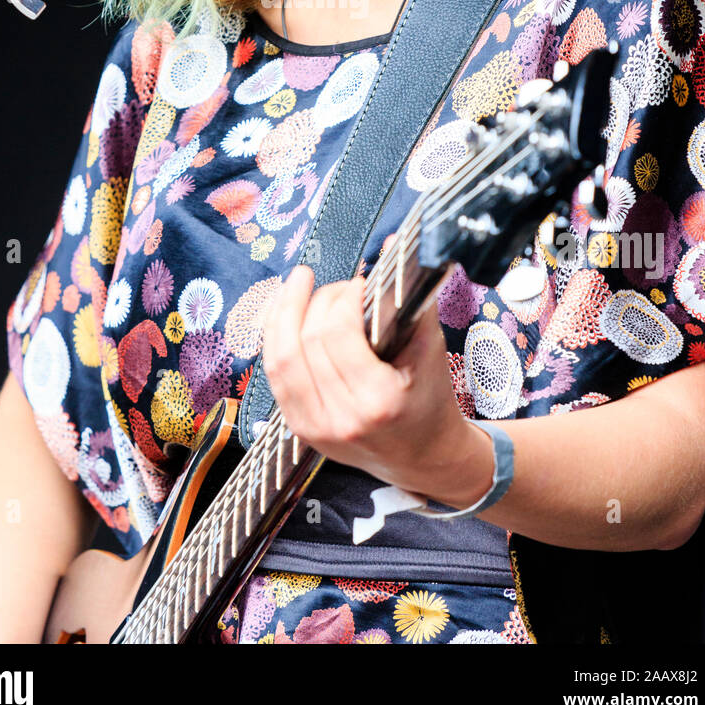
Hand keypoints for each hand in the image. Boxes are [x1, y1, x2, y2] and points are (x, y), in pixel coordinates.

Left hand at [260, 258, 481, 501]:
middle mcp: (340, 419)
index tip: (359, 285)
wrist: (424, 457)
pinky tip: (283, 314)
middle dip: (317, 301)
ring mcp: (314, 427)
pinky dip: (274, 339)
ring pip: (279, 358)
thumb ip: (410, 297)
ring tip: (296, 284)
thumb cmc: (431, 401)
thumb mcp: (431, 348)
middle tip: (337, 286)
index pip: (338, 334)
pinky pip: (274, 375)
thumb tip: (393, 247)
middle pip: (306, 342)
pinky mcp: (299, 428)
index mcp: (378, 402)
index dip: (342, 298)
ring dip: (283, 312)